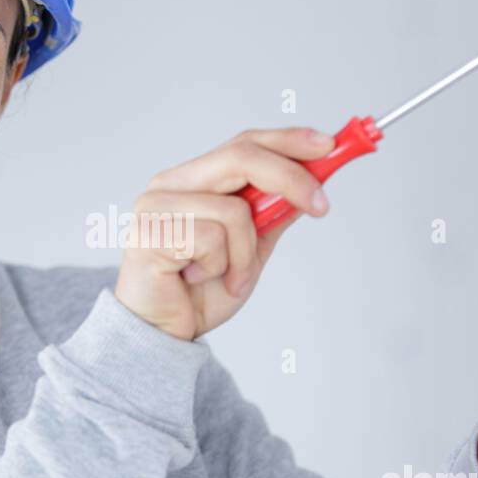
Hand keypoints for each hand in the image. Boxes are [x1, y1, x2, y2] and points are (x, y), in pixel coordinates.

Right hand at [113, 127, 335, 340]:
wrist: (162, 336)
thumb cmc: (198, 292)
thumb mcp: (250, 250)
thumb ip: (272, 215)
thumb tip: (312, 185)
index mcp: (193, 180)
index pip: (243, 144)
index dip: (288, 141)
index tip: (328, 146)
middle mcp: (169, 184)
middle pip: (241, 157)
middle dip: (291, 179)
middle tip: (321, 206)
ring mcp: (155, 206)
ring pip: (234, 210)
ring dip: (246, 254)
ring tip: (228, 277)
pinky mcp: (149, 234)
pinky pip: (212, 240)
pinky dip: (221, 267)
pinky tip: (197, 279)